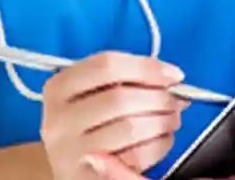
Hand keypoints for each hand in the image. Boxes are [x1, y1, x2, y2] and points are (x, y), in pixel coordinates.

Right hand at [40, 51, 191, 179]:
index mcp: (58, 88)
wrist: (67, 166)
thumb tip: (170, 77)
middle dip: (159, 98)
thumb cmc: (85, 124)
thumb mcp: (90, 94)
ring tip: (171, 119)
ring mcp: (72, 151)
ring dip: (162, 121)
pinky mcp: (90, 175)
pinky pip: (135, 157)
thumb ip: (124, 79)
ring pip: (130, 128)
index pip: (107, 65)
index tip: (173, 74)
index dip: (146, 67)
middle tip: (175, 101)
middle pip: (121, 98)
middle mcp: (59, 119)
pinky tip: (162, 139)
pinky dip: (159, 146)